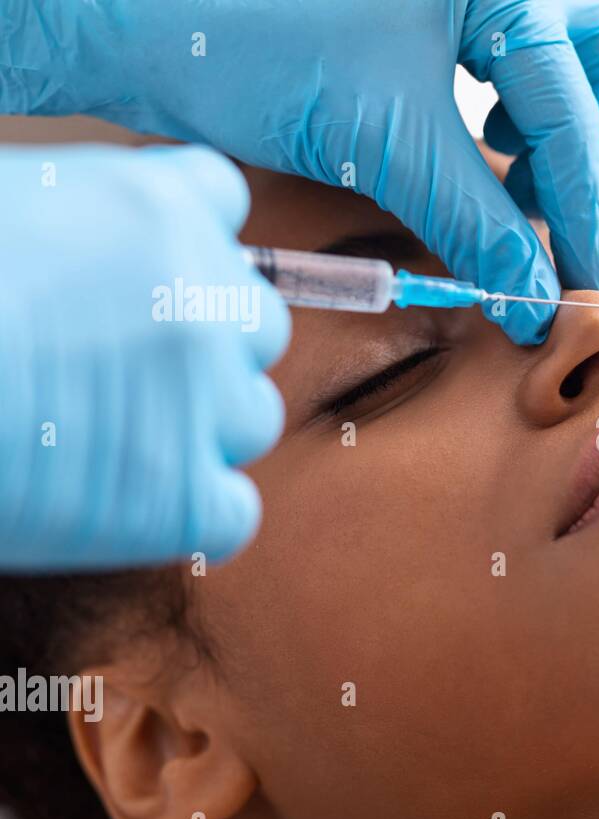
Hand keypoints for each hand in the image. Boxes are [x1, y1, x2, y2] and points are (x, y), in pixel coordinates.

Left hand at [0, 0, 598, 343]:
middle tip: (545, 205)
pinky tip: (474, 149)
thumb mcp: (385, 141)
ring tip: (502, 182)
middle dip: (598, 142)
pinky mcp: (449, 9)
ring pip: (579, 60)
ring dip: (557, 133)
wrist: (145, 15)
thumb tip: (535, 298)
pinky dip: (516, 118)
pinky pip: (525, 65)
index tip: (588, 283)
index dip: (585, 210)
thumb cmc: (246, 41)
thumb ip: (478, 222)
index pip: (578, 111)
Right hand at [0, 145, 289, 569]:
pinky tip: (122, 508)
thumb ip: (69, 224)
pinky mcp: (184, 499)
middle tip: (115, 369)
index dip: (181, 242)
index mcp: (153, 207)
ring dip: (193, 429)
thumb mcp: (0, 205)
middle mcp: (203, 298)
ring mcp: (204, 401)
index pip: (219, 201)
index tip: (141, 273)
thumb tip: (88, 263)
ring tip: (98, 440)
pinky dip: (188, 514)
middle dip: (200, 343)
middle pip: (251, 322)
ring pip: (246, 417)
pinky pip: (231, 512)